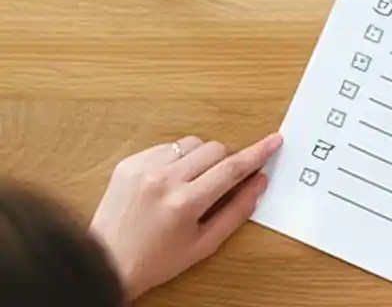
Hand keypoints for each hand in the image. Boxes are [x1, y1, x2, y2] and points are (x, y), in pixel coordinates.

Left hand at [89, 133, 282, 299]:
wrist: (105, 262)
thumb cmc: (155, 260)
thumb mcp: (204, 244)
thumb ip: (237, 211)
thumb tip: (260, 182)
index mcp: (185, 203)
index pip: (232, 168)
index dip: (258, 153)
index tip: (274, 140)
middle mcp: (164, 181)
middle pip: (215, 149)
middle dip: (226, 162)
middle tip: (219, 183)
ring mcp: (143, 169)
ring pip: (192, 143)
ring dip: (201, 158)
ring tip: (190, 184)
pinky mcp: (130, 164)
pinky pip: (167, 147)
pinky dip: (176, 159)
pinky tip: (169, 182)